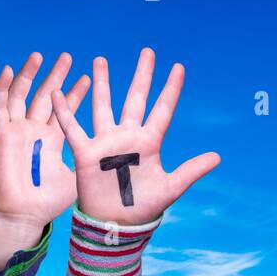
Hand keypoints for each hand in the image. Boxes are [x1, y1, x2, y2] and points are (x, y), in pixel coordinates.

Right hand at [0, 52, 89, 227]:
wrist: (21, 216)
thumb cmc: (47, 203)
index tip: (90, 75)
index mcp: (53, 141)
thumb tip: (132, 162)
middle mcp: (34, 132)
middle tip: (66, 57)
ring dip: (29, 75)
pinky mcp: (2, 135)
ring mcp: (17, 131)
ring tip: (39, 56)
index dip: (77, 93)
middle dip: (56, 76)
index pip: (66, 110)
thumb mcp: (80, 178)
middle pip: (45, 97)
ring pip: (21, 95)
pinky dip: (0, 89)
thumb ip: (99, 165)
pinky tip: (5, 71)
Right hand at [51, 48, 219, 224]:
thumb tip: (218, 156)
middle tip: (147, 52)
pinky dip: (65, 112)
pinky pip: (72, 128)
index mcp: (149, 142)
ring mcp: (106, 142)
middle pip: (135, 98)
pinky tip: (58, 93)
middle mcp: (128, 137)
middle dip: (141, 75)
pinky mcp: (85, 153)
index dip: (171, 89)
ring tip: (99, 61)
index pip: (162, 109)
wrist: (114, 223)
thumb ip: (191, 170)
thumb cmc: (143, 207)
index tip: (178, 67)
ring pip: (103, 106)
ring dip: (101, 83)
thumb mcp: (171, 187)